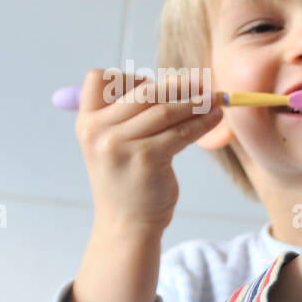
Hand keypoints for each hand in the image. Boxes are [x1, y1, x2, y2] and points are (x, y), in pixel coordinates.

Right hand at [74, 68, 221, 235]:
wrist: (126, 224)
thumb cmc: (127, 181)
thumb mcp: (113, 145)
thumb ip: (128, 117)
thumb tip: (175, 83)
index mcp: (86, 122)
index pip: (99, 79)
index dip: (129, 77)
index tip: (155, 85)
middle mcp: (98, 131)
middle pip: (142, 91)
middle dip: (176, 85)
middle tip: (201, 84)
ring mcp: (121, 144)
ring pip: (165, 110)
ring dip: (195, 103)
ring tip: (214, 101)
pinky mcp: (147, 158)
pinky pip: (181, 132)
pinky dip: (202, 122)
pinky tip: (215, 118)